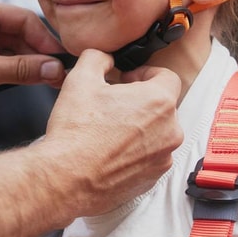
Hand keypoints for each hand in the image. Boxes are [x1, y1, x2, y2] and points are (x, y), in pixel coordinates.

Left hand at [0, 0, 65, 125]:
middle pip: (18, 34)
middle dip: (38, 54)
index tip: (63, 59)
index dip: (46, 40)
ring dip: (26, 64)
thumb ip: (23, 69)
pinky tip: (26, 83)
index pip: (24, 19)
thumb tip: (55, 70)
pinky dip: (11, 71)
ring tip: (48, 82)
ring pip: (9, 49)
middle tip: (60, 74)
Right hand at [36, 50, 182, 216]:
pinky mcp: (152, 179)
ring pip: (157, 133)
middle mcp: (170, 131)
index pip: (167, 77)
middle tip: (112, 104)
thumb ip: (98, 57)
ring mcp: (163, 158)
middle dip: (140, 102)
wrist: (67, 180)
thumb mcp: (80, 79)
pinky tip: (109, 152)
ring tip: (108, 130)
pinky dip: (134, 152)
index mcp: (159, 102)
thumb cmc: (76, 132)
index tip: (127, 80)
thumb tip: (104, 58)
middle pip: (162, 106)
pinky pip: (149, 158)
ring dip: (138, 128)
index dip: (145, 73)